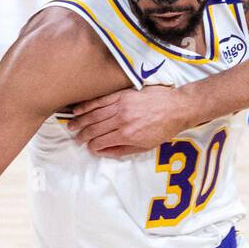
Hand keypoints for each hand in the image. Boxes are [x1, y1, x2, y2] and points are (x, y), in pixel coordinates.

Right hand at [68, 85, 194, 156]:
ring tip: (72, 125)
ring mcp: (121, 106)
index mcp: (127, 135)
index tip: (88, 147)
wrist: (177, 108)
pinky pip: (100, 100)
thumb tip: (104, 152)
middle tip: (76, 138)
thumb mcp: (146, 146)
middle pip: (94, 128)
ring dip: (80, 121)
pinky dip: (88, 105)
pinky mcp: (122, 95)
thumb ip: (123, 150)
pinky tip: (79, 109)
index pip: (100, 142)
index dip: (91, 146)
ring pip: (94, 114)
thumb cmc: (163, 129)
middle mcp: (121, 120)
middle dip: (82, 135)